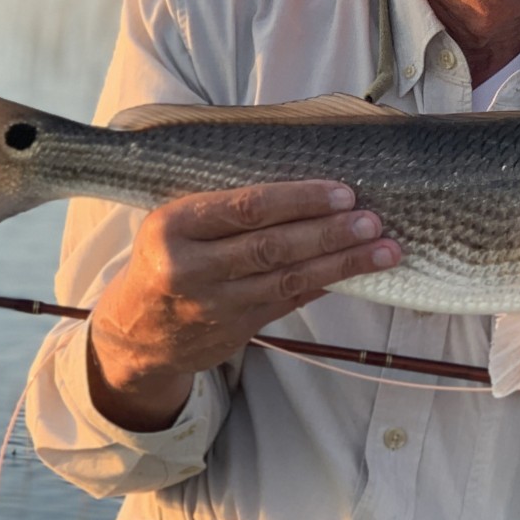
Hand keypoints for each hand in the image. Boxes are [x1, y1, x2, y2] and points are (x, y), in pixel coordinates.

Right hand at [87, 181, 400, 429]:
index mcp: (173, 227)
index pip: (246, 208)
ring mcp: (213, 305)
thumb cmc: (166, 258)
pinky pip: (288, 303)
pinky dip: (323, 285)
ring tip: (384, 250)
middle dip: (329, 232)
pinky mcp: (234, 331)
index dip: (299, 200)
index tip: (342, 191)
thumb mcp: (176, 224)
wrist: (136, 331)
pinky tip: (355, 273)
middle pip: (272, 246)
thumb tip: (307, 188)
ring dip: (342, 263)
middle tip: (373, 221)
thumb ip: (226, 208)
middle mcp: (190, 267)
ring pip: (288, 279)